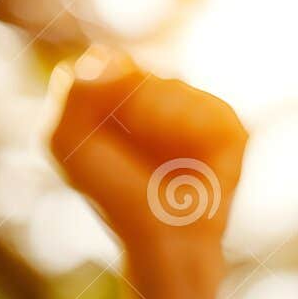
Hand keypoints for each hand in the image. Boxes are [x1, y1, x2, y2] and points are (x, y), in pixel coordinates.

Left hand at [48, 47, 245, 266]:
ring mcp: (199, 107)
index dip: (104, 96)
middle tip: (135, 157)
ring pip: (173, 87)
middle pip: (141, 73)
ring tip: (166, 165)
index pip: (109, 61)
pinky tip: (193, 166)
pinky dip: (193, 137)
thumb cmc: (114, 193)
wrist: (165, 239)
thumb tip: (117, 59)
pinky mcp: (231, 127)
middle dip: (129, 113)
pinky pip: (208, 111)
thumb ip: (74, 90)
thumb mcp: (67, 140)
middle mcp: (163, 91)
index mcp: (123, 89)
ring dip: (160, 129)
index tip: (99, 137)